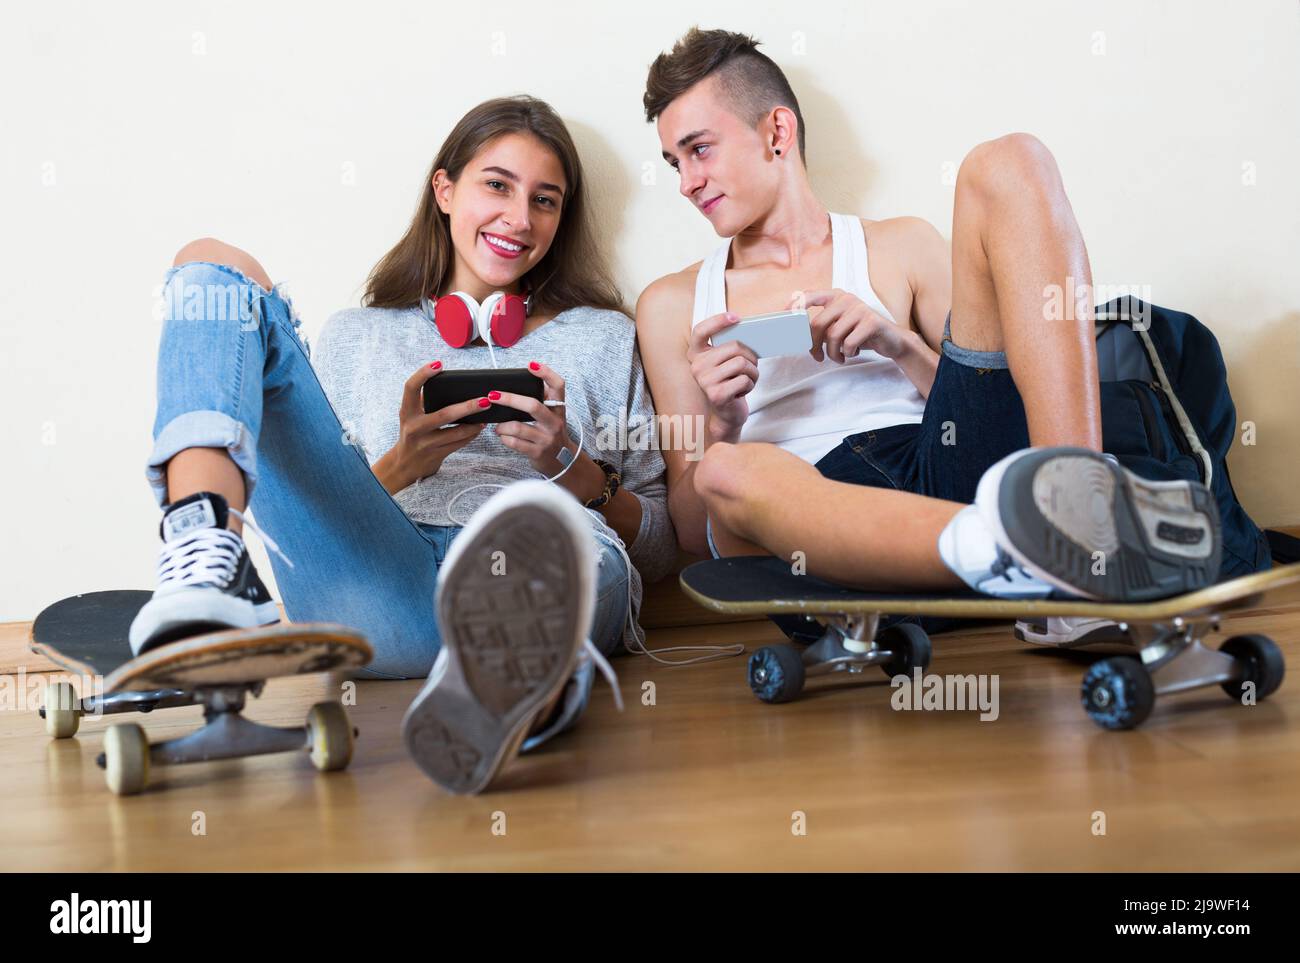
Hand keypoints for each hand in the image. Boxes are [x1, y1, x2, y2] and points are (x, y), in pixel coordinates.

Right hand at [375, 362, 485, 491]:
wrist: (405, 464)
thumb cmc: (413, 432)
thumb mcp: (411, 415)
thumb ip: (424, 399)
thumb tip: (447, 380)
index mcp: (406, 412)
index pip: (410, 388)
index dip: (423, 374)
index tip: (438, 364)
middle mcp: (414, 427)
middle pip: (444, 415)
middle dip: (468, 407)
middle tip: (485, 399)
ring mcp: (426, 443)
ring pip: (456, 433)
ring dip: (475, 423)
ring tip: (486, 413)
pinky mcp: (437, 454)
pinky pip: (459, 443)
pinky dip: (472, 434)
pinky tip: (479, 426)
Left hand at [490, 361, 572, 474]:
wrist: (562, 463)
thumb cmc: (551, 434)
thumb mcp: (553, 415)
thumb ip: (543, 399)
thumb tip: (523, 380)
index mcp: (559, 409)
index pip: (558, 386)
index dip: (546, 373)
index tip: (531, 364)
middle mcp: (555, 422)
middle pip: (532, 405)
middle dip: (509, 399)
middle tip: (493, 395)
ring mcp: (546, 438)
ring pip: (517, 427)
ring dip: (502, 426)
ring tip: (498, 426)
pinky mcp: (537, 452)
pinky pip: (514, 442)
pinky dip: (504, 438)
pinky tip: (503, 436)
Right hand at [687, 311, 759, 441]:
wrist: (727, 414)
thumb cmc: (729, 384)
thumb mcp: (726, 364)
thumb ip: (730, 349)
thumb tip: (752, 335)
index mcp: (697, 355)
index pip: (700, 331)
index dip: (717, 321)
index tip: (735, 317)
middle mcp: (696, 366)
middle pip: (734, 346)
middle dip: (750, 357)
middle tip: (751, 367)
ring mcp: (704, 381)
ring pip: (742, 363)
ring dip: (753, 373)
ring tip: (747, 381)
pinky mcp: (716, 394)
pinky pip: (745, 380)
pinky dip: (750, 386)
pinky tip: (741, 392)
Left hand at [799, 289, 910, 363]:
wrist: (891, 340)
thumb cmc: (860, 334)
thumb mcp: (838, 326)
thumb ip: (821, 327)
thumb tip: (797, 336)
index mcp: (835, 296)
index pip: (809, 296)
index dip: (794, 306)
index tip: (785, 318)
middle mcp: (846, 299)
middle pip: (817, 324)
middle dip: (813, 345)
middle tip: (817, 357)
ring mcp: (860, 308)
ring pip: (832, 336)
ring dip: (833, 353)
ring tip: (840, 357)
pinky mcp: (871, 322)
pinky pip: (849, 343)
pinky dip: (848, 353)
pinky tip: (853, 353)